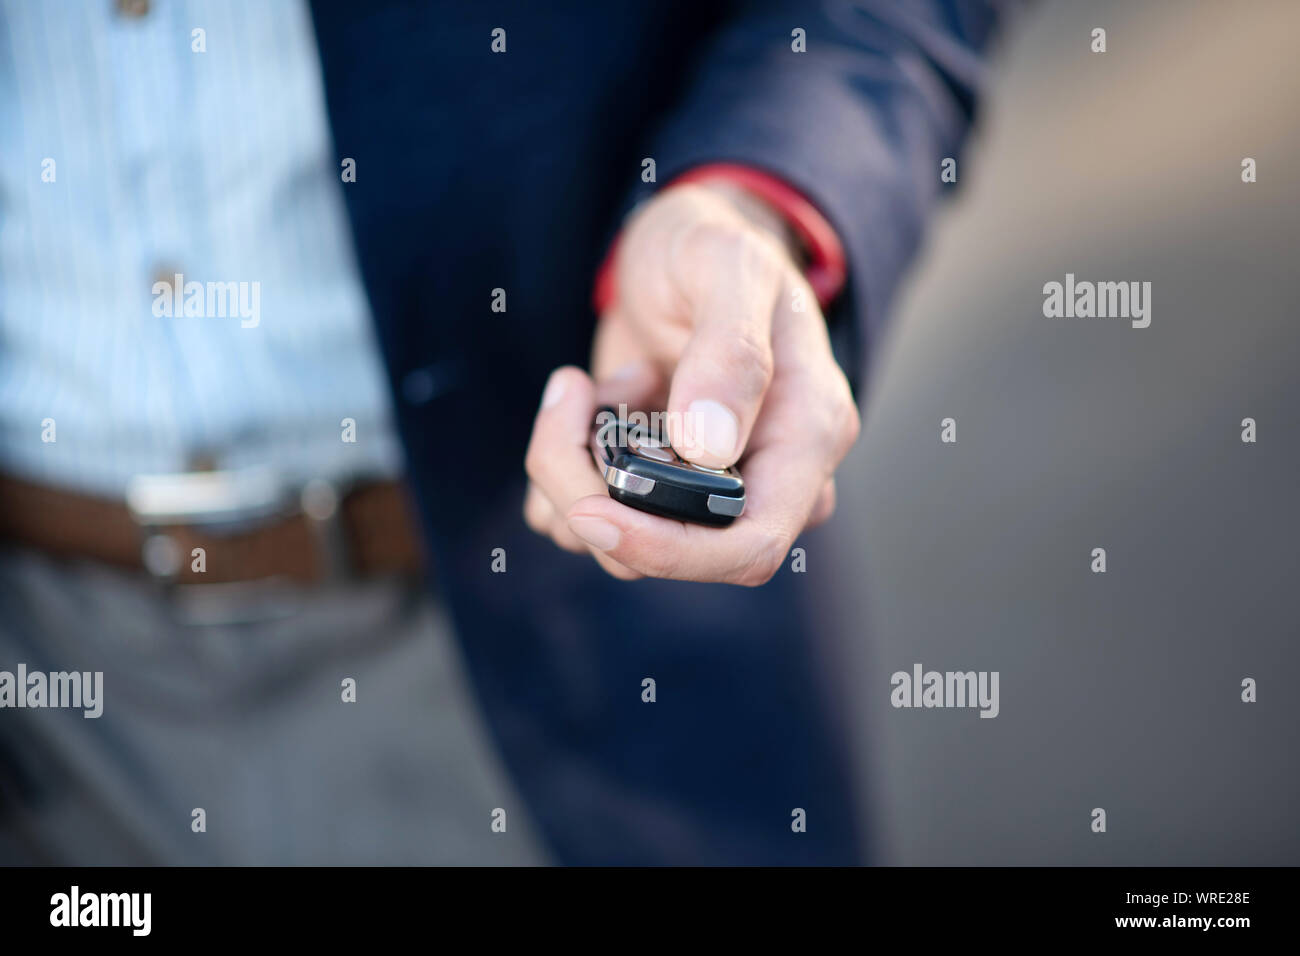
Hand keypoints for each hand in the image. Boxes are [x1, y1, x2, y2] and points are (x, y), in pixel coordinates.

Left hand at [523, 182, 859, 584]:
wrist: (679, 246)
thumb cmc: (715, 245)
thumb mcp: (727, 266)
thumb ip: (730, 351)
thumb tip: (711, 447)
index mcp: (806, 437)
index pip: (750, 545)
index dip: (669, 550)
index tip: (591, 508)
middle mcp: (762, 478)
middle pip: (673, 553)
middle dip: (595, 496)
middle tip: (571, 402)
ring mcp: (705, 488)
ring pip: (620, 544)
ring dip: (572, 470)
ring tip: (594, 386)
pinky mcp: (652, 484)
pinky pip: (588, 520)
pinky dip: (562, 468)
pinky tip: (589, 401)